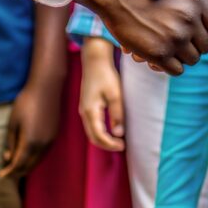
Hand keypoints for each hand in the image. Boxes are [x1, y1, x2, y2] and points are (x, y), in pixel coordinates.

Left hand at [0, 69, 62, 179]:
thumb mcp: (12, 123)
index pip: (19, 164)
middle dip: (17, 172)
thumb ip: (11, 142)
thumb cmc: (26, 103)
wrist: (46, 89)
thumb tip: (8, 157)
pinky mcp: (54, 136)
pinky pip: (43, 153)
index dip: (9, 171)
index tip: (1, 175)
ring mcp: (50, 141)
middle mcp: (42, 145)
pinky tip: (27, 155)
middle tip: (7, 173)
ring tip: (15, 165)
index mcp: (30, 142)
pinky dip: (34, 158)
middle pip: (29, 166)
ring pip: (38, 161)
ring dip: (26, 166)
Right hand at [77, 0, 207, 72]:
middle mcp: (189, 18)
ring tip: (168, 46)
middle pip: (206, 46)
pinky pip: (176, 69)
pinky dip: (169, 65)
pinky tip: (159, 55)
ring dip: (181, 56)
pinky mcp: (158, 52)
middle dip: (196, 46)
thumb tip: (202, 17)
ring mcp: (174, 37)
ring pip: (192, 59)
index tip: (202, 34)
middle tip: (180, 40)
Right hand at [78, 37, 125, 151]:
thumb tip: (119, 134)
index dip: (110, 144)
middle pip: (93, 137)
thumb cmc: (106, 76)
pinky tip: (112, 130)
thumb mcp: (115, 95)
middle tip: (122, 146)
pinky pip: (92, 125)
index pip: (99, 136)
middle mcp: (84, 113)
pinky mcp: (86, 106)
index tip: (123, 146)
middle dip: (107, 144)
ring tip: (118, 140)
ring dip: (104, 139)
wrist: (94, 61)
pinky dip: (101, 132)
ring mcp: (84, 110)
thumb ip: (117, 114)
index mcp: (90, 111)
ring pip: (91, 132)